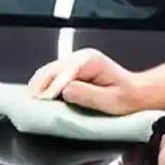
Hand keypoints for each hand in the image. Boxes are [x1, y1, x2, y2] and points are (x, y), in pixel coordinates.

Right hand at [27, 49, 146, 115]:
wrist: (137, 93)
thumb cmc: (127, 99)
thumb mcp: (112, 101)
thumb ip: (88, 95)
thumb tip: (65, 91)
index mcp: (90, 61)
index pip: (63, 75)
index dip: (50, 90)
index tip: (39, 105)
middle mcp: (80, 57)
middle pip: (50, 71)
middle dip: (38, 88)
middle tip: (28, 107)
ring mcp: (73, 61)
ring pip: (46, 72)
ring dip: (36, 88)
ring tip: (28, 105)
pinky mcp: (69, 69)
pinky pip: (49, 76)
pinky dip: (40, 87)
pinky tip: (36, 100)